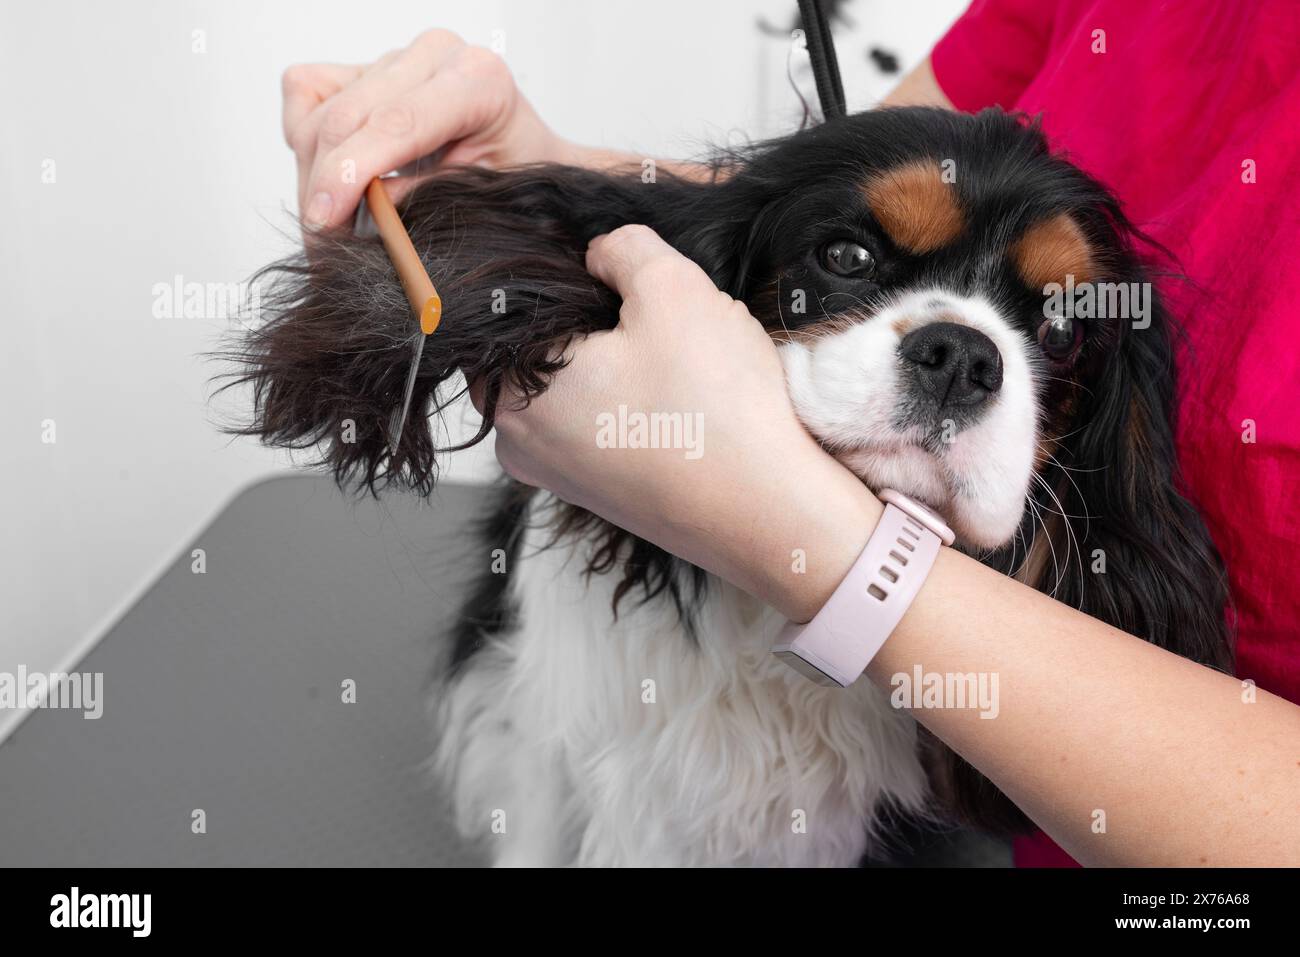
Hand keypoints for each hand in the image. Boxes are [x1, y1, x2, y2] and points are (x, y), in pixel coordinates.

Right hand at [281, 29, 571, 227]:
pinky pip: (306, 94)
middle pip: (346, 120)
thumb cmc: (511, 178)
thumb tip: (366, 214)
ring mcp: (397, 58)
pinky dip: (306, 139)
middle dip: (324, 188)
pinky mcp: (364, 66)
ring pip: (319, 115)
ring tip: (337, 220)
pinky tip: (338, 171)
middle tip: (325, 244)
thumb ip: (427, 198)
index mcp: (478, 80)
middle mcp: (435, 56)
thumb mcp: (481, 198)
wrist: (521, 158)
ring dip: (314, 176)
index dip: (349, 174)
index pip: (394, 123)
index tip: (323, 220)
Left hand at [476, 225, 881, 620]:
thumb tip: (600, 255)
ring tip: (678, 361)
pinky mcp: (596, 494)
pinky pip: (599, 426)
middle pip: (541, 348)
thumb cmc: (714, 408)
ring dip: (618, 363)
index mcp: (514, 389)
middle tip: (654, 319)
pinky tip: (682, 400)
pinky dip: (633, 404)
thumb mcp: (673, 288)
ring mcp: (555, 475)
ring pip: (574, 386)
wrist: (768, 512)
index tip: (618, 279)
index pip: (512, 307)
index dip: (566, 278)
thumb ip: (622, 248)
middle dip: (593, 323)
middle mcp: (517, 442)